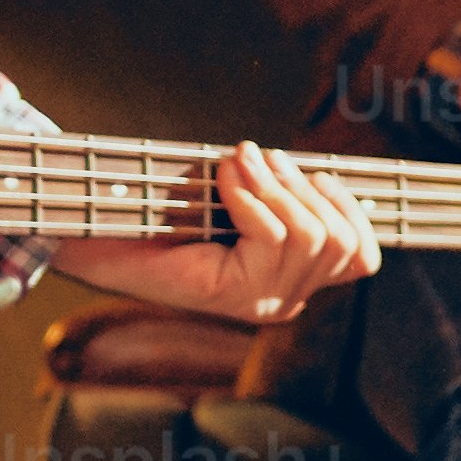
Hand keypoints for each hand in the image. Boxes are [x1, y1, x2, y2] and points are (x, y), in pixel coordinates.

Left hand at [60, 140, 376, 327]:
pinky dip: (252, 197)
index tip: (318, 172)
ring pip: (311, 236)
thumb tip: (325, 171)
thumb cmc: (163, 215)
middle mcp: (283, 301)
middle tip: (257, 155)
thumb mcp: (239, 198)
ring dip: (274, 185)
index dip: (351, 209)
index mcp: (292, 282)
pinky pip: (273, 236)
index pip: (362, 257)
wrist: (98, 239)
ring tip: (238, 162)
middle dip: (301, 185)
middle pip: (338, 241)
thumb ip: (283, 194)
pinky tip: (224, 181)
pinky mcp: (233, 296)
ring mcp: (261, 304)